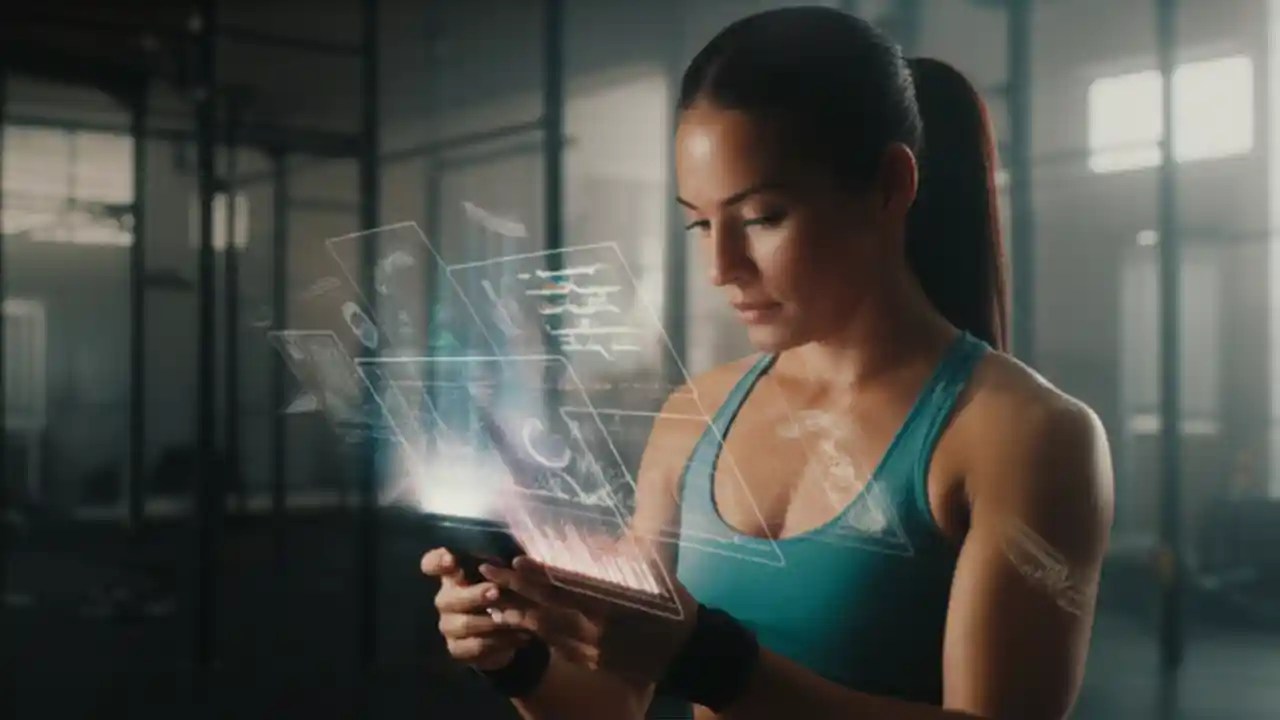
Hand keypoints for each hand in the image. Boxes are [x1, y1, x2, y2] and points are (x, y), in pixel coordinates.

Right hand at [421, 547, 533, 670]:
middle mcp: (446, 599)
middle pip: (448, 599)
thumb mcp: (506, 571)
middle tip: (496, 592)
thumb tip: (515, 561)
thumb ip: (504, 563)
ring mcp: (449, 625)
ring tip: (515, 618)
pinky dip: (499, 641)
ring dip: (490, 621)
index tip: (451, 559)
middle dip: (474, 595)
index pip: (432, 564)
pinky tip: (519, 636)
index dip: (438, 561)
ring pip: (463, 624)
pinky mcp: (458, 648)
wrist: (511, 628)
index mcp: (454, 574)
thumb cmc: (506, 590)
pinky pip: (476, 646)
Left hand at [479, 555, 698, 683]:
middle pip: (546, 606)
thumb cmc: (672, 603)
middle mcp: (597, 627)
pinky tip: (519, 624)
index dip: (537, 573)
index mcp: (612, 602)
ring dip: (516, 615)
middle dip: (514, 589)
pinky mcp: (592, 662)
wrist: (689, 652)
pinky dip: (534, 634)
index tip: (513, 560)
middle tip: (486, 574)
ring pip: (545, 631)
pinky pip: (557, 647)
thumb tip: (581, 538)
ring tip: (491, 601)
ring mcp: (592, 649)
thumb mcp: (651, 571)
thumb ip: (616, 556)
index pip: (566, 585)